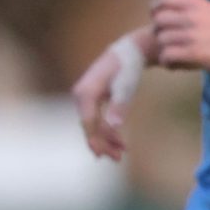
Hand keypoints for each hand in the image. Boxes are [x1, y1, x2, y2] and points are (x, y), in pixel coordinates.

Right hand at [71, 42, 134, 161]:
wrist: (128, 51)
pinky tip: (118, 139)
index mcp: (85, 93)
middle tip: (119, 158)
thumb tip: (115, 125)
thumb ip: (120, 106)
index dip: (95, 140)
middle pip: (89, 126)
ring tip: (122, 151)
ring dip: (107, 138)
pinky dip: (106, 130)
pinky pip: (96, 119)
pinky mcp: (90, 99)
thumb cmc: (128, 67)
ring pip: (93, 125)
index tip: (102, 155)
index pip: (88, 122)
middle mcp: (80, 96)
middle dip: (103, 143)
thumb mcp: (126, 86)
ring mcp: (84, 98)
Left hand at [150, 0, 209, 74]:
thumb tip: (171, 13)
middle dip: (158, 32)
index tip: (157, 19)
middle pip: (158, 21)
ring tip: (171, 56)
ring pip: (161, 39)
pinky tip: (173, 64)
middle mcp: (193, 16)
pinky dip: (167, 61)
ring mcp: (194, 34)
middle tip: (167, 41)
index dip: (155, 10)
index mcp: (196, 4)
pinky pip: (167, 55)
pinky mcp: (196, 52)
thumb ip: (192, 11)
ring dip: (163, 49)